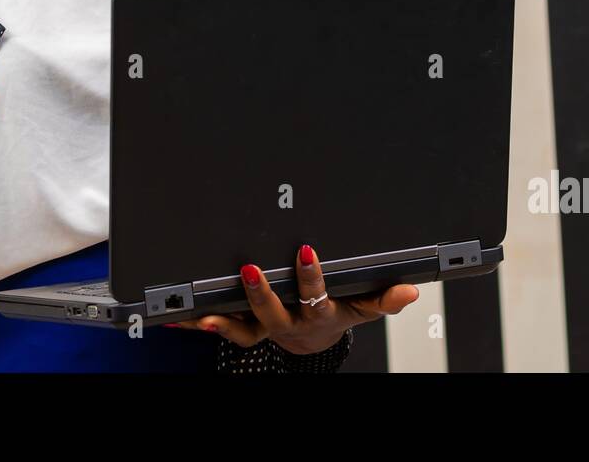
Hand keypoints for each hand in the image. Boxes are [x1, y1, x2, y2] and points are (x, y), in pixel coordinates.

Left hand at [171, 244, 419, 354]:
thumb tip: (411, 291)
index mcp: (318, 314)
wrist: (314, 338)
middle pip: (273, 312)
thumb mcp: (363, 306)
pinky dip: (197, 321)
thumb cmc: (337, 311)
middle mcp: (288, 323)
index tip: (305, 251)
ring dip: (222, 320)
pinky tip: (178, 313)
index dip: (310, 276)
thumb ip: (385, 298)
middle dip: (261, 292)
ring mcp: (263, 327)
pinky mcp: (244, 326)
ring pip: (242, 328)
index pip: (315, 294)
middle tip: (250, 269)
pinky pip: (219, 325)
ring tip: (204, 312)